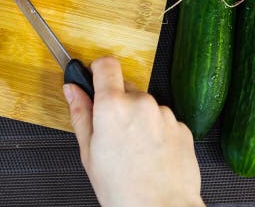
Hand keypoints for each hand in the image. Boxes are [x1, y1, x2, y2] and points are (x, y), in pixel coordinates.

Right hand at [64, 57, 203, 206]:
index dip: (98, 69)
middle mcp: (142, 103)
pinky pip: (163, 121)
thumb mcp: (89, 153)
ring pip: (146, 106)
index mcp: (113, 106)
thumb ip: (80, 114)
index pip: (106, 64)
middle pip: (126, 88)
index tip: (95, 77)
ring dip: (139, 120)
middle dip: (118, 105)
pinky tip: (151, 155)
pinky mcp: (181, 126)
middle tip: (113, 135)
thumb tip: (72, 90)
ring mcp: (165, 114)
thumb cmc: (124, 190)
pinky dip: (156, 132)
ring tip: (134, 151)